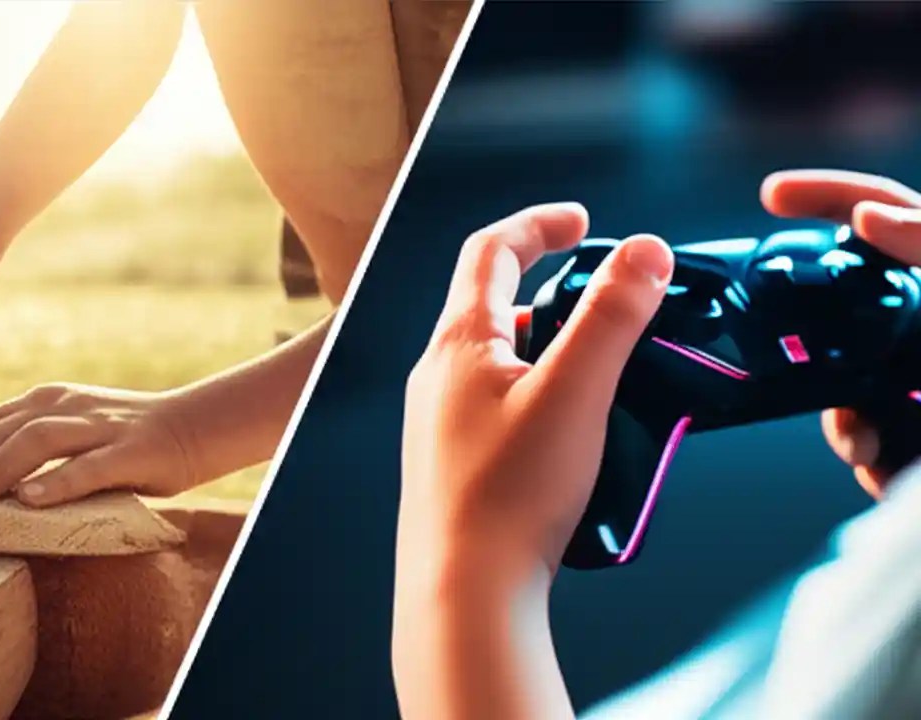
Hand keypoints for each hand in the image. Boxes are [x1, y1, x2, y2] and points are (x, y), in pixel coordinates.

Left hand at [0, 383, 197, 506]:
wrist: (192, 426)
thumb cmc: (124, 439)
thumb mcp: (71, 430)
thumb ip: (31, 443)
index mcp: (47, 400)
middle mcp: (67, 407)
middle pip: (4, 429)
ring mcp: (98, 427)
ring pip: (39, 440)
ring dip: (1, 466)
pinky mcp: (129, 451)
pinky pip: (89, 467)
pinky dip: (58, 482)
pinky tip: (32, 500)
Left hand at [393, 203, 672, 719]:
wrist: (464, 592)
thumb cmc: (506, 496)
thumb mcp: (575, 393)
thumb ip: (611, 317)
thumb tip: (643, 252)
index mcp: (459, 344)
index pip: (490, 252)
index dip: (538, 224)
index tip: (581, 221)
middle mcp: (438, 377)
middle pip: (495, 307)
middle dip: (556, 296)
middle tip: (610, 309)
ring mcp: (440, 422)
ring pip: (501, 363)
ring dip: (553, 354)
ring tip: (606, 379)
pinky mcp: (454, 462)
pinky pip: (500, 408)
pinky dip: (541, 400)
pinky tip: (575, 436)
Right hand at [761, 169, 920, 498]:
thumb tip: (872, 216)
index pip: (885, 210)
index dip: (830, 195)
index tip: (773, 195)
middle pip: (849, 311)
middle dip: (816, 347)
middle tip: (792, 366)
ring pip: (854, 388)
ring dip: (845, 419)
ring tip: (863, 445)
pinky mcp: (918, 432)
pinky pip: (879, 445)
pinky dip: (874, 460)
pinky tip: (883, 469)